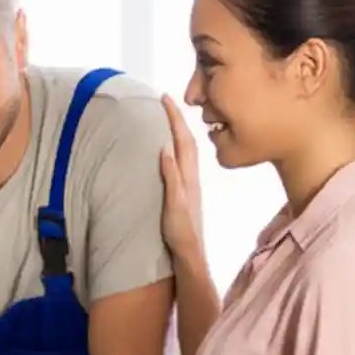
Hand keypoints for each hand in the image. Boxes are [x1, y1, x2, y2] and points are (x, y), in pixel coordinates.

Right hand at [159, 94, 204, 259]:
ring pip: (184, 150)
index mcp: (188, 176)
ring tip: (164, 119)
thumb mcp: (175, 206)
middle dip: (175, 119)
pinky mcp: (183, 192)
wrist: (190, 255)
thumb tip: (165, 149)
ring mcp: (188, 184)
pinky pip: (179, 161)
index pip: (182, 140)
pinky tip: (166, 150)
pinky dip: (173, 148)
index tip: (165, 99)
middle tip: (163, 102)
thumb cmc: (181, 233)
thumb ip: (171, 179)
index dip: (174, 118)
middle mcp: (190, 176)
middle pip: (185, 140)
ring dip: (175, 131)